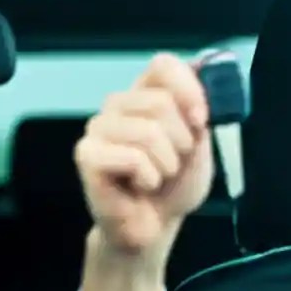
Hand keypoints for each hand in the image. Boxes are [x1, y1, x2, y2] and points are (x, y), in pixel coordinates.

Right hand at [74, 53, 213, 271]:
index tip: (201, 120)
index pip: (163, 64)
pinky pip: (132, 157)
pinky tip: (141, 187)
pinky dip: (149, 177)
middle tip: (174, 163)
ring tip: (158, 177)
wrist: (154, 226)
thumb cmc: (174, 184)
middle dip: (181, 142)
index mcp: (145, 94)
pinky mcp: (87, 155)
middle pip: (160, 102)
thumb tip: (204, 64)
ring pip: (148, 131)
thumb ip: (200, 106)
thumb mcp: (200, 143)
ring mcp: (98, 128)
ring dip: (167, 164)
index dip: (188, 89)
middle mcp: (118, 104)